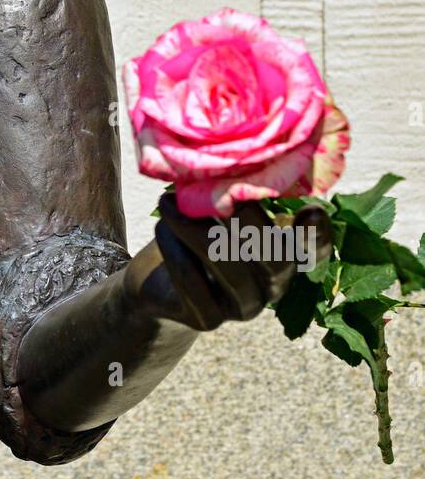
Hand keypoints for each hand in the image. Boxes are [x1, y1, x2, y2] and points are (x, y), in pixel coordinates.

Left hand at [122, 192, 332, 330]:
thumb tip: (231, 159)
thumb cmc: (197, 235)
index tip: (312, 209)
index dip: (319, 235)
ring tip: (167, 200)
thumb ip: (235, 196)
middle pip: (273, 257)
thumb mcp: (219, 214)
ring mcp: (242, 307)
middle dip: (248, 218)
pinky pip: (190, 276)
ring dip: (191, 225)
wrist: (160, 285)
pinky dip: (172, 245)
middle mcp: (272, 286)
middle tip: (218, 187)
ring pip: (225, 262)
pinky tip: (162, 228)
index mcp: (285, 257)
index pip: (315, 251)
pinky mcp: (207, 319)